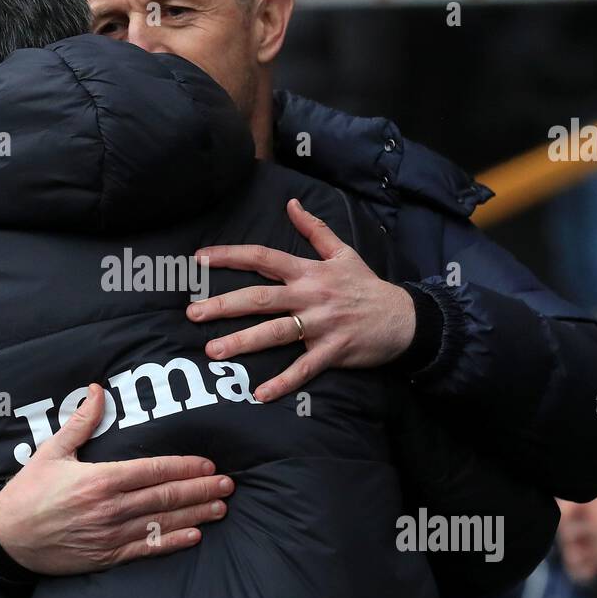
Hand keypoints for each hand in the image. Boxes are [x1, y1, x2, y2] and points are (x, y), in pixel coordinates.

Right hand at [0, 384, 232, 575]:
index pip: (153, 470)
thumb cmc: (27, 492)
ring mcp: (110, 534)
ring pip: (162, 522)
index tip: (208, 465)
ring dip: (194, 514)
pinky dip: (172, 542)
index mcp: (100, 478)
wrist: (6, 538)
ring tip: (220, 507)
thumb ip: (81, 422)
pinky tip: (194, 536)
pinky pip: (147, 549)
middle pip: (165, 496)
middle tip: (227, 485)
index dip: (184, 467)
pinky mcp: (107, 556)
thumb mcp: (52, 451)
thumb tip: (98, 390)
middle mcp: (110, 507)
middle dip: (200, 489)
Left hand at [188, 198, 415, 401]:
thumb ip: (314, 229)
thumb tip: (291, 203)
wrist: (404, 317)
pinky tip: (259, 394)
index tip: (199, 259)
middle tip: (192, 313)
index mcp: (309, 271)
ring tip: (213, 351)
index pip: (263, 258)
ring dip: (243, 342)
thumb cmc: (367, 286)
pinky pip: (304, 369)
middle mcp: (310, 296)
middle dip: (224, 305)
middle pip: (260, 297)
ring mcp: (320, 325)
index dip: (230, 256)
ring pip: (275, 333)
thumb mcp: (343, 252)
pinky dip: (283, 382)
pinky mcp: (332, 351)